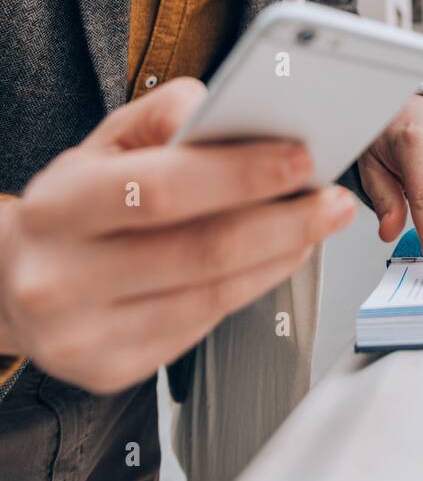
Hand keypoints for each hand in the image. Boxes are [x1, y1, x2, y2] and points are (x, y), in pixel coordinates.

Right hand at [0, 78, 355, 393]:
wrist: (14, 282)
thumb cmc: (75, 204)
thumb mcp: (101, 144)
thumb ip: (161, 115)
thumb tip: (220, 107)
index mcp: (58, 208)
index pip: (160, 188)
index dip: (240, 174)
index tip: (301, 157)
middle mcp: (61, 279)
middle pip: (199, 251)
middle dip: (284, 222)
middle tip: (334, 199)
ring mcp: (83, 337)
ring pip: (211, 296)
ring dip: (281, 256)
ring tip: (317, 223)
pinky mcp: (110, 373)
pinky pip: (202, 326)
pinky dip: (252, 287)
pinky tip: (278, 258)